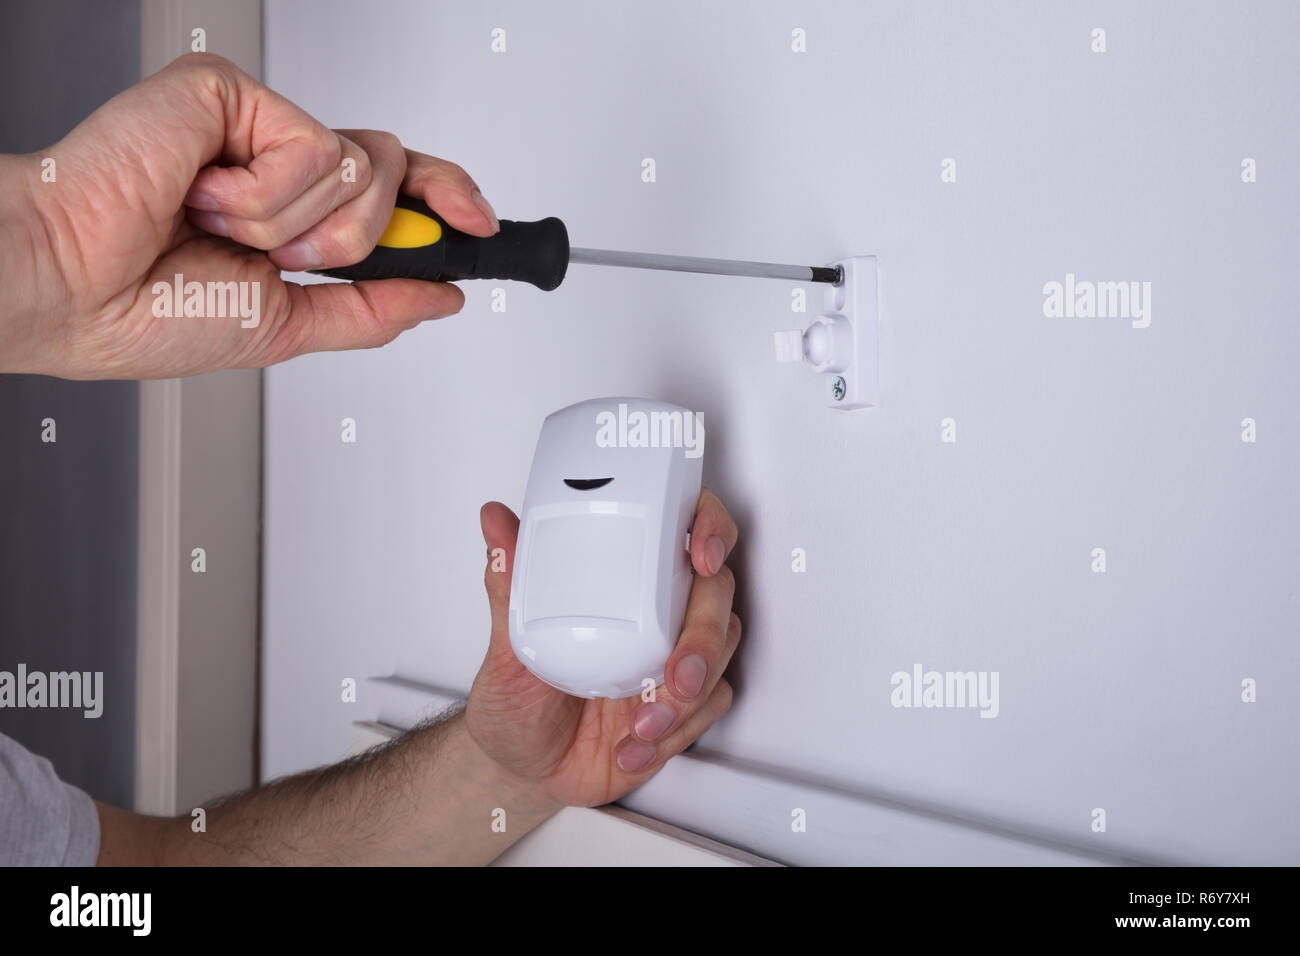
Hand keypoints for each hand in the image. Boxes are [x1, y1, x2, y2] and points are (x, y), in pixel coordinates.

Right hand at [1, 52, 498, 379]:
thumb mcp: (287, 328)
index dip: (445, 201)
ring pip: (360, 170)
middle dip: (368, 232)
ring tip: (221, 233)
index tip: (482, 224)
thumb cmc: (144, 311)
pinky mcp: (232, 95)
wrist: (70, 291)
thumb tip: (439, 296)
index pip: (393, 191)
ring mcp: (257, 127)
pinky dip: (263, 201)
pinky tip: (202, 200)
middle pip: (394, 166)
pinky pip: (311, 152)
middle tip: (296, 256)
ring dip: (295, 231)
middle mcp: (280, 166)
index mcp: (292, 216)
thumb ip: (371, 310)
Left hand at [467, 489, 740, 808]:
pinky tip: (634, 745)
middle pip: (715, 595)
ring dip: (688, 697)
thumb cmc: (516, 701)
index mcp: (622, 580)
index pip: (680, 528)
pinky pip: (711, 707)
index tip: (701, 553)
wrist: (522, 770)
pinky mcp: (682, 706)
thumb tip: (496, 522)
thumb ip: (509, 584)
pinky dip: (679, 730)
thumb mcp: (507, 643)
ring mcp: (671, 658)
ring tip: (641, 723)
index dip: (708, 527)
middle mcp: (654, 612)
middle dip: (704, 637)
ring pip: (721, 653)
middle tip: (676, 675)